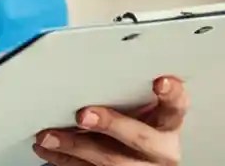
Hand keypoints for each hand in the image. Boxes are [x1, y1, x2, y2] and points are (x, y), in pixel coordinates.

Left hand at [32, 76, 187, 165]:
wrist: (137, 161)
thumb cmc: (133, 128)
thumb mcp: (138, 111)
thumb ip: (125, 95)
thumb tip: (87, 69)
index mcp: (167, 125)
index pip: (176, 106)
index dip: (171, 94)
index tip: (160, 82)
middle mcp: (159, 149)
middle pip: (139, 137)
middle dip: (110, 124)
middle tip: (83, 114)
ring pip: (110, 160)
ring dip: (74, 146)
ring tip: (49, 136)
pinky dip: (63, 160)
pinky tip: (48, 150)